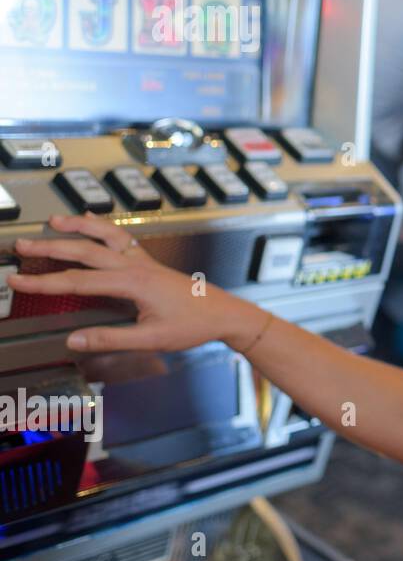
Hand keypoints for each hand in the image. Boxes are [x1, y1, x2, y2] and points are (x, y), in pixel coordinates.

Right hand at [8, 214, 265, 353]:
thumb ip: (111, 339)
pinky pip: (122, 237)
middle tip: (22, 246)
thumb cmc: (194, 325)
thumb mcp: (152, 340)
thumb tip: (74, 340)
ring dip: (79, 226)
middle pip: (86, 251)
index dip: (44, 283)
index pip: (78, 282)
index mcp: (134, 283)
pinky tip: (93, 221)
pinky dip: (104, 226)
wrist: (225, 313)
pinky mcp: (149, 262)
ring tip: (54, 220)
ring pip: (106, 235)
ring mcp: (144, 261)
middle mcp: (137, 266)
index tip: (17, 281)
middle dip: (50, 248)